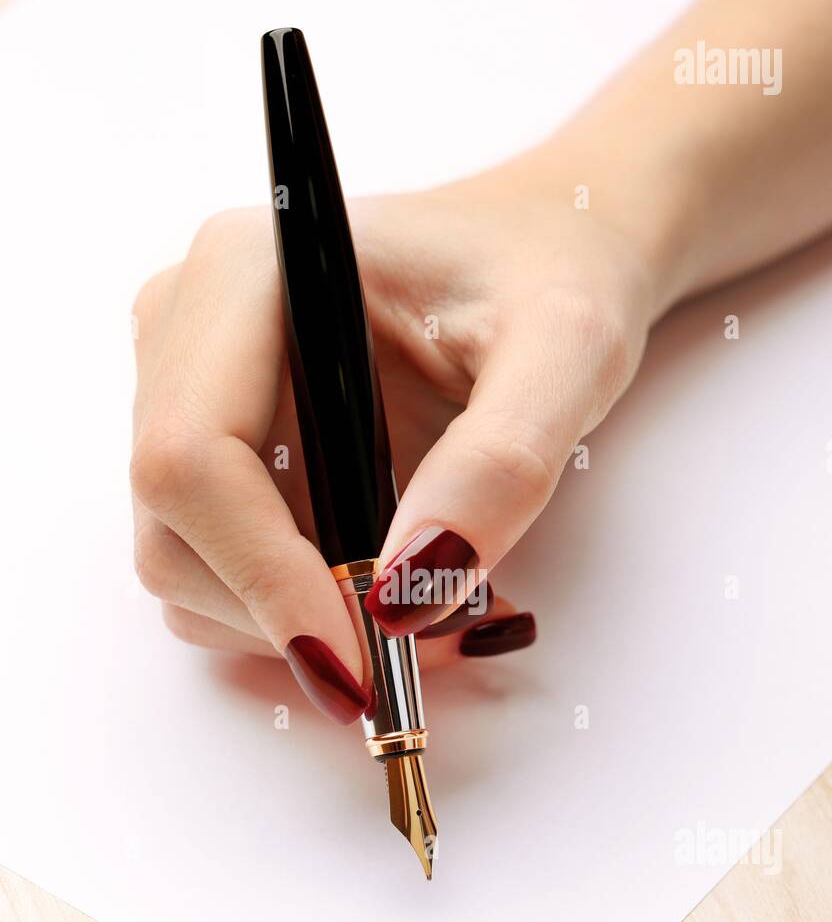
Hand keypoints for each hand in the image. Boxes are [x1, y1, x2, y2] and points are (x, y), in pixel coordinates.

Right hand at [130, 168, 654, 722]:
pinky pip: (226, 573)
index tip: (360, 662)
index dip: (263, 579)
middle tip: (421, 652)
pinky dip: (304, 614)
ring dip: (301, 628)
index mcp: (245, 274)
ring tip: (437, 611)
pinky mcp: (218, 452)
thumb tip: (403, 597)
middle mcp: (188, 331)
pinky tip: (397, 589)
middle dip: (290, 620)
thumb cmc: (551, 275)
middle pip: (175, 534)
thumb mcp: (567, 354)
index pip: (190, 461)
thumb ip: (498, 466)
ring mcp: (190, 395)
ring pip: (191, 571)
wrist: (544, 259)